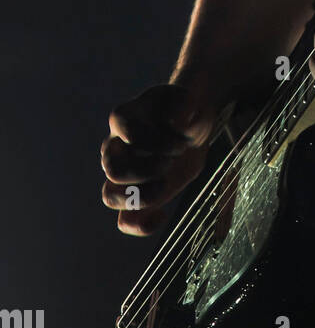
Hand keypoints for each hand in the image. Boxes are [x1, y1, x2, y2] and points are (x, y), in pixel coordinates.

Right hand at [100, 84, 215, 234]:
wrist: (191, 129)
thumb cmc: (186, 112)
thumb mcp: (190, 100)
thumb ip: (184, 106)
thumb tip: (174, 124)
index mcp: (123, 118)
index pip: (129, 134)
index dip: (158, 141)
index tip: (181, 141)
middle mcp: (114, 147)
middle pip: (113, 169)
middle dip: (149, 169)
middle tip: (172, 160)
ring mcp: (121, 174)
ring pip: (110, 196)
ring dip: (142, 196)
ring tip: (166, 183)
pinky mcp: (136, 196)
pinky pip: (125, 221)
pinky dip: (142, 226)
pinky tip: (162, 215)